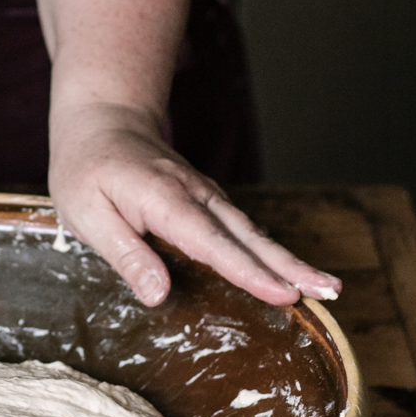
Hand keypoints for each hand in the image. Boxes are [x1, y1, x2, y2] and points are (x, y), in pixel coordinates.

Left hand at [48, 103, 341, 307]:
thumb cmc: (85, 170)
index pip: (213, 242)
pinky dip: (268, 251)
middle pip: (247, 236)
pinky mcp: (206, 202)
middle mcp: (195, 195)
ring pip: (250, 232)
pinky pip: (240, 229)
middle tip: (330, 291)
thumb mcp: (86, 213)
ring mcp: (205, 196)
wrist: (101, 120)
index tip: (285, 294)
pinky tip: (287, 273)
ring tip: (326, 287)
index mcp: (165, 199)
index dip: (249, 271)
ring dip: (288, 260)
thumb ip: (124, 253)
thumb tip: (159, 295)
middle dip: (290, 266)